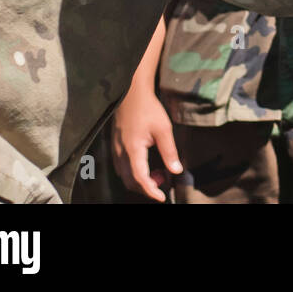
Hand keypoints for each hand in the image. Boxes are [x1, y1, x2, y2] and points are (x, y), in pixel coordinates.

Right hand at [111, 86, 181, 202]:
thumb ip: (169, 151)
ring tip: (157, 173)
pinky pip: (121, 167)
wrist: (132, 94)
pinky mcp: (116, 146)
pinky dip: (134, 172)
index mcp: (133, 150)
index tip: (161, 197)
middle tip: (163, 182)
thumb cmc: (148, 109)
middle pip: (130, 181)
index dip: (151, 191)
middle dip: (146, 187)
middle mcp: (121, 153)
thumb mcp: (164, 129)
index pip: (140, 179)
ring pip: (124, 175)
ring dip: (140, 180)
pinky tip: (146, 165)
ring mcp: (116, 150)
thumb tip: (176, 170)